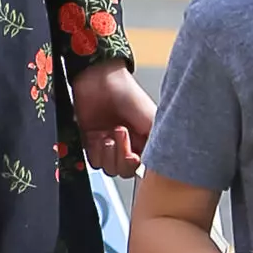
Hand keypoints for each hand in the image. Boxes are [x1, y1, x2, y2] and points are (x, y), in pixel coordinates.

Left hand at [73, 61, 155, 176]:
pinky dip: (95, 150)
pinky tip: (97, 134)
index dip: (136, 164)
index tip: (134, 153)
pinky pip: (93, 162)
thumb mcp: (150, 118)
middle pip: (125, 172)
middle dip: (120, 157)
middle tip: (120, 132)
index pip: (143, 167)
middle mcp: (128, 146)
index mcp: (145, 141)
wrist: (98, 79)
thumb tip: (161, 165)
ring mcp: (109, 146)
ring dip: (107, 153)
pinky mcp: (91, 143)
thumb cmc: (126, 92)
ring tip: (108, 133)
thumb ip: (157, 142)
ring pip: (109, 170)